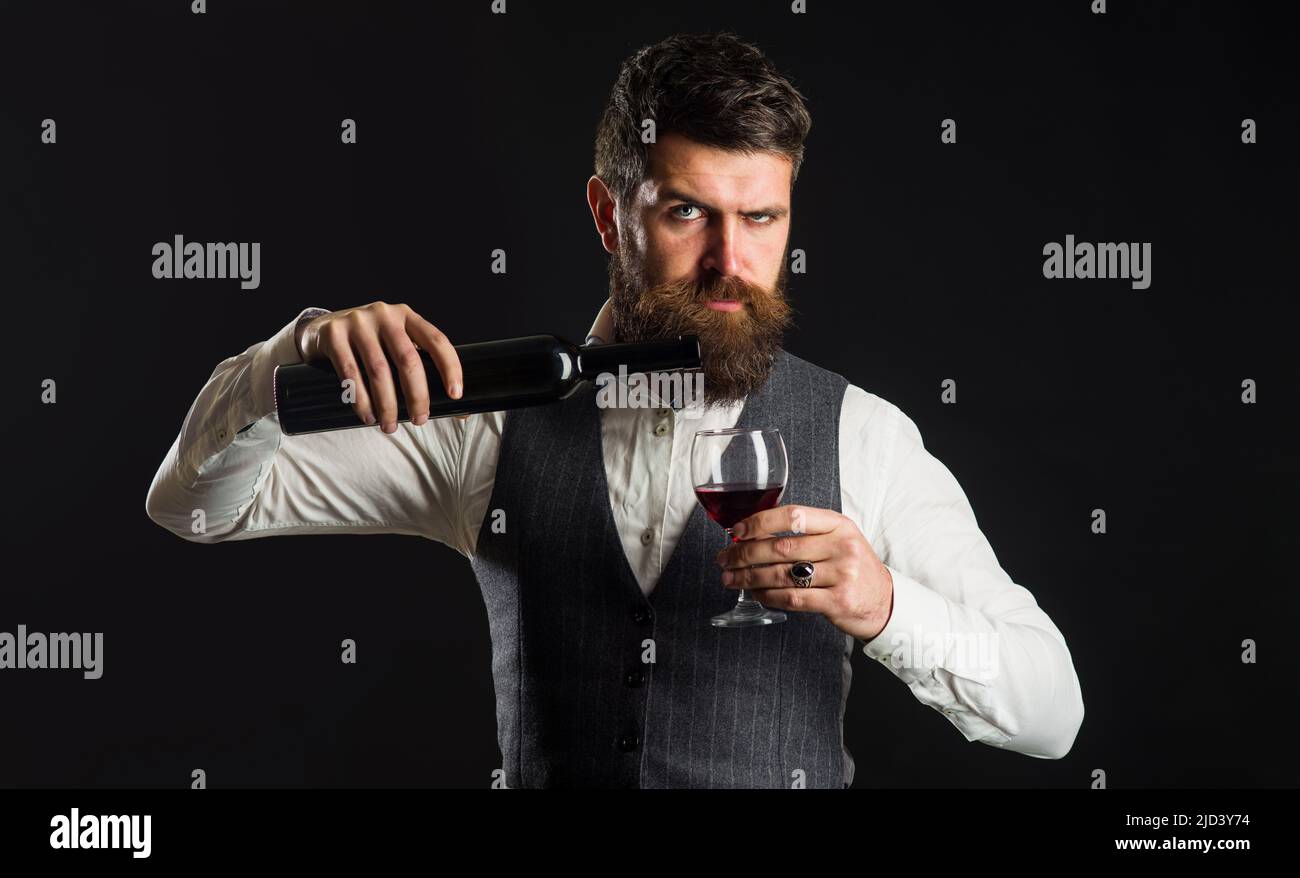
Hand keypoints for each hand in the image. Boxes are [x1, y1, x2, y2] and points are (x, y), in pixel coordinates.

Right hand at [297, 301, 463, 432]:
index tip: (455, 395)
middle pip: (408, 360)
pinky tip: (368, 416)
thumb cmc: (370, 343)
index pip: (436, 340)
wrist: (322, 328)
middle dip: (416, 396)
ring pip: (379, 371)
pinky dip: (361, 400)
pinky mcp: (335, 335)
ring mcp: (358, 322)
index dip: (450, 368)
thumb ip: (420, 367)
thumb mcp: (395, 344)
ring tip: (390, 425)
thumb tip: (460, 412)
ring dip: (387, 405)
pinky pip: (351, 374)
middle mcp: (385, 315)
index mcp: (407, 316)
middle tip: (419, 420)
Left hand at [715, 504, 894, 640]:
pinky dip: (768, 596)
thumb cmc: (852, 567)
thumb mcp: (838, 539)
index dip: (760, 522)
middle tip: (725, 559)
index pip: (793, 515)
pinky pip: (793, 598)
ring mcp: (842, 575)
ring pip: (783, 575)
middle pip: (782, 548)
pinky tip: (756, 593)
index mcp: (839, 524)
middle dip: (745, 554)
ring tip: (731, 578)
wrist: (885, 601)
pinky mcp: (838, 602)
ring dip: (750, 577)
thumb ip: (805, 533)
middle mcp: (842, 546)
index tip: (738, 530)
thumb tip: (752, 534)